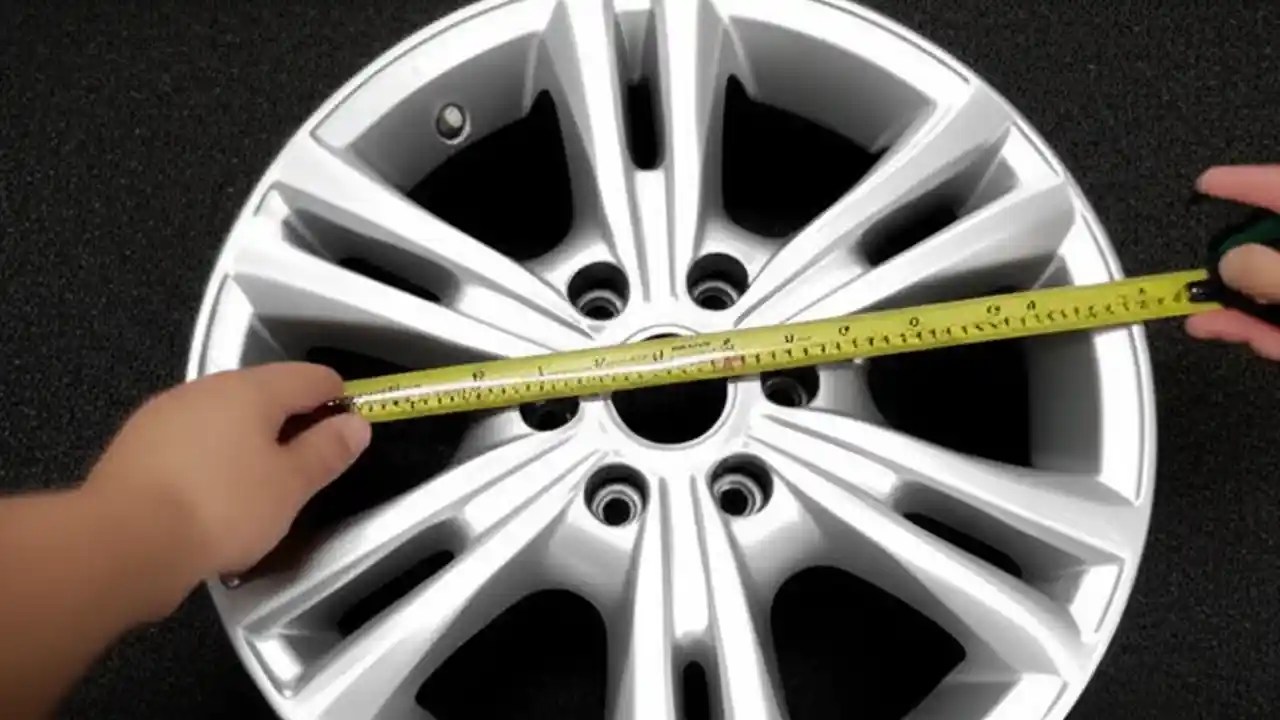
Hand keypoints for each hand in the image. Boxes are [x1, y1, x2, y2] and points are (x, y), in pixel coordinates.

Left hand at [81, 363, 369, 608]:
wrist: (124, 544)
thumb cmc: (218, 509)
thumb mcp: (291, 486)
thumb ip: (327, 451)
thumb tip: (353, 425)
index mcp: (251, 389)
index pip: (312, 377)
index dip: (339, 400)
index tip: (350, 430)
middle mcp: (205, 390)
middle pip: (265, 395)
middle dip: (291, 425)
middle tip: (308, 470)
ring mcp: (166, 415)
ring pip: (224, 421)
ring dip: (248, 446)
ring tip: (261, 492)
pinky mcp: (138, 448)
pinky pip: (190, 446)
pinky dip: (211, 465)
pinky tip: (214, 502)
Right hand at [1185, 164, 1279, 359]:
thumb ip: (1267, 271)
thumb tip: (1230, 264)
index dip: (1242, 182)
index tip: (1205, 184)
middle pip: (1275, 243)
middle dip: (1236, 259)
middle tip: (1203, 273)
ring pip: (1275, 287)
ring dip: (1235, 302)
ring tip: (1196, 312)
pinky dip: (1255, 326)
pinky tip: (1219, 328)